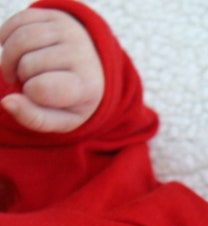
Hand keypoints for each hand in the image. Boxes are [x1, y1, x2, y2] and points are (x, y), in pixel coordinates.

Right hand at [0, 7, 103, 132]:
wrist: (90, 69)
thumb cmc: (70, 100)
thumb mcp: (59, 118)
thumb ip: (34, 118)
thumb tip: (6, 102)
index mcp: (87, 86)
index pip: (42, 88)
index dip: (29, 94)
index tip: (36, 97)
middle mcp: (82, 54)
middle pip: (28, 64)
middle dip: (19, 77)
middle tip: (25, 83)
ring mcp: (69, 31)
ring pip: (21, 40)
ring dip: (9, 57)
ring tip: (16, 69)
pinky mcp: (56, 15)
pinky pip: (19, 21)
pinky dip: (7, 37)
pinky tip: (14, 51)